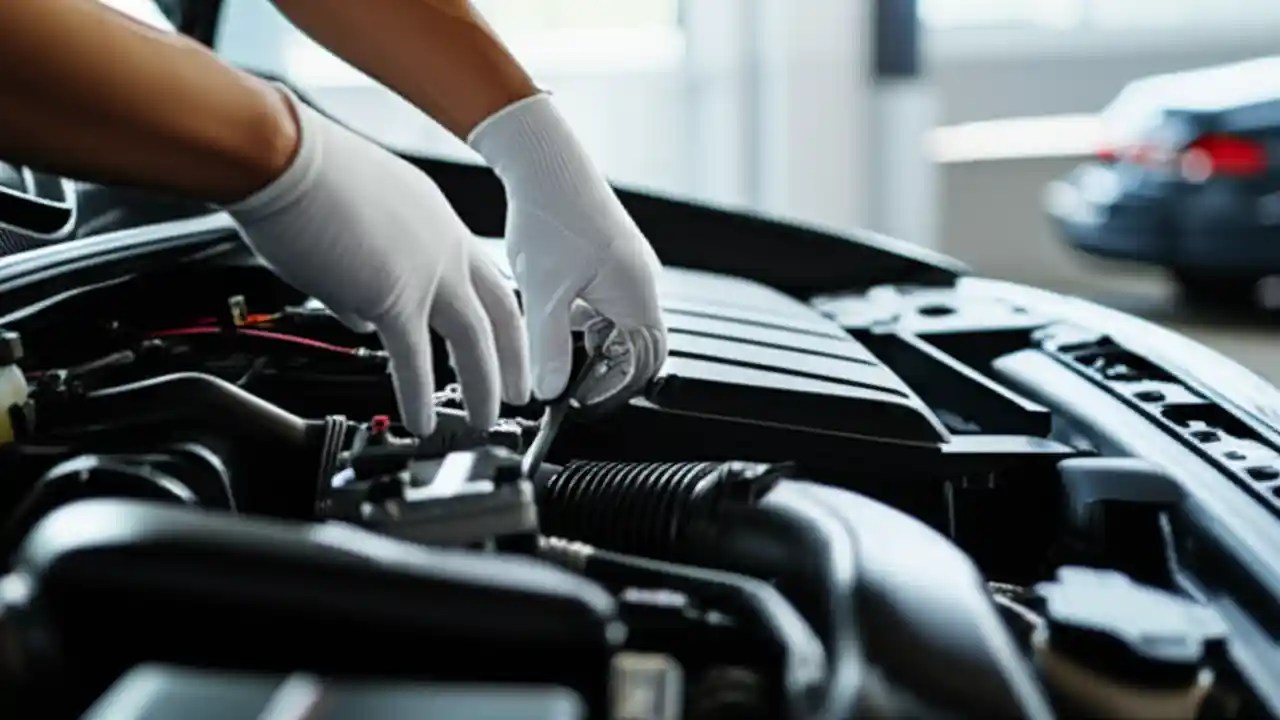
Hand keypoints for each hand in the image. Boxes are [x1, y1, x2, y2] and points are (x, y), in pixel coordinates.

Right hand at [225, 89, 528, 435]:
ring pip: (473, 341)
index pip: (485, 277)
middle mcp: (444, 246)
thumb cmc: (306, 175)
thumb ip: (366, 273)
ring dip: (481, 385)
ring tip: (481, 417)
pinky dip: (419, 396)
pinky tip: (420, 420)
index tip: (507, 342)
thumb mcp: (359, 219)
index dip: (499, 316)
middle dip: (512, 358)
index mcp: (439, 221)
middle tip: (519, 392)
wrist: (285, 158)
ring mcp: (426, 272)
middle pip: (498, 312)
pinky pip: (414, 361)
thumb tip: (359, 314)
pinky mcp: (394, 297)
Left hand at [469, 93, 666, 401]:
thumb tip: (551, 390)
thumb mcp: (543, 293)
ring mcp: (627, 267)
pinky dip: (582, 314)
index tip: (582, 397)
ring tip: (552, 336)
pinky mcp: (609, 257)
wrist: (543, 160)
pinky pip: (606, 300)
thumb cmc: (551, 215)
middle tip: (566, 375)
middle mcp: (641, 281)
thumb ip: (550, 347)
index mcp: (637, 294)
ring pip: (617, 323)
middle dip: (603, 364)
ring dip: (589, 338)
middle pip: (635, 345)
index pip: (645, 361)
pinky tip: (552, 305)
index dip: (616, 386)